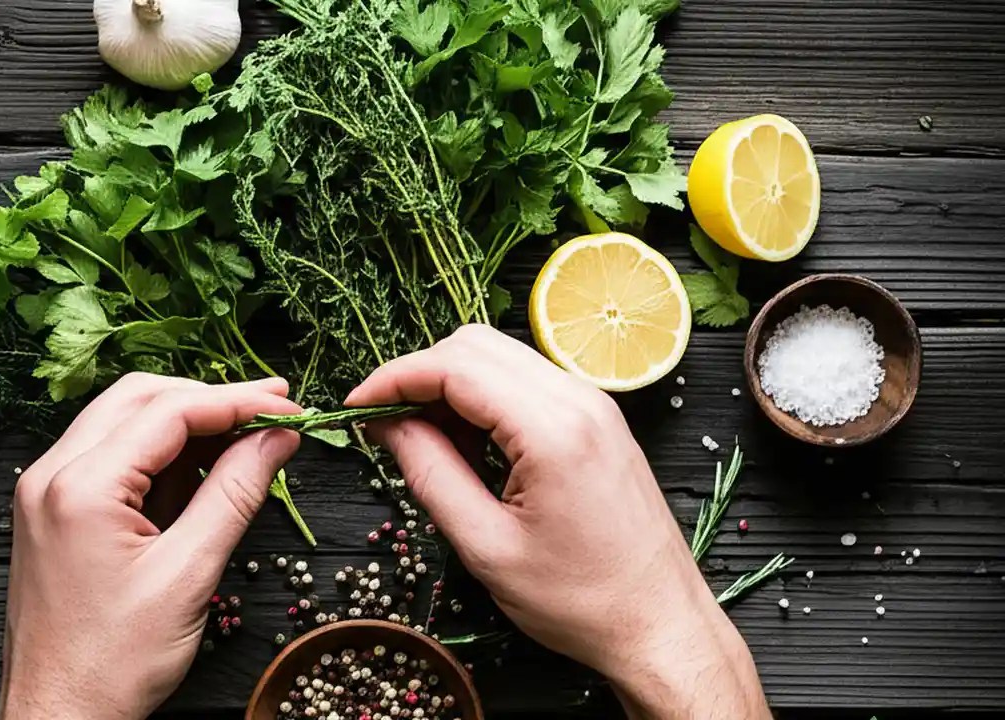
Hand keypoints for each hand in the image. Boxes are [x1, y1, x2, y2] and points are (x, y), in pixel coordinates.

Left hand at [0, 374, 300, 719]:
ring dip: (186, 422)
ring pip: (124, 421)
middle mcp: (51, 475)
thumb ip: (235, 493)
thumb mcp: (188, 574)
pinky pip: (111, 457)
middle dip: (211, 399)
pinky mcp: (54, 512)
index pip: (169, 411)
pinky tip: (205, 468)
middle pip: (140, 398)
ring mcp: (46, 492)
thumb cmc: (111, 665)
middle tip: (274, 408)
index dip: (238, 403)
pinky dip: (161, 454)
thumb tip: (276, 439)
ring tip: (248, 437)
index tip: (289, 409)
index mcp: (78, 486)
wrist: (57, 719)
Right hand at [346, 325, 768, 719]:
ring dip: (450, 384)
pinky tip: (465, 444)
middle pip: (475, 344)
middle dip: (418, 374)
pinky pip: (526, 380)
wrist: (660, 623)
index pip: (455, 366)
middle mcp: (579, 399)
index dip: (393, 378)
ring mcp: (594, 404)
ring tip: (421, 440)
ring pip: (500, 355)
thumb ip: (429, 473)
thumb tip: (387, 424)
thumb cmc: (580, 601)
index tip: (355, 407)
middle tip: (383, 424)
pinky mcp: (597, 418)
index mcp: (554, 429)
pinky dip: (483, 396)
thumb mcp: (486, 545)